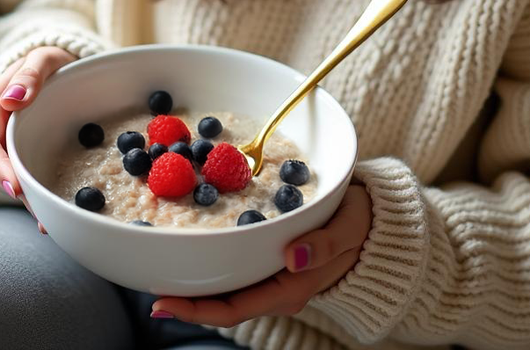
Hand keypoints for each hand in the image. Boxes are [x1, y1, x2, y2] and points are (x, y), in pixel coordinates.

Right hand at [0, 45, 77, 232]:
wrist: (62, 61)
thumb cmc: (51, 58)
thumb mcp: (44, 57)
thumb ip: (31, 74)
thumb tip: (11, 99)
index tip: (15, 185)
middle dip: (12, 188)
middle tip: (38, 207)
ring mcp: (12, 141)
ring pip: (9, 175)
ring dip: (25, 196)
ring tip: (48, 216)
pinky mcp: (28, 150)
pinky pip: (27, 173)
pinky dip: (36, 193)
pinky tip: (51, 211)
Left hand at [150, 183, 372, 326]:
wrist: (380, 220)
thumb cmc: (364, 223)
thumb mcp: (349, 229)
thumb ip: (324, 244)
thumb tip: (291, 257)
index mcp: (293, 286)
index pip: (235, 309)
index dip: (196, 309)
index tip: (161, 303)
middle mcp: (280, 286)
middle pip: (225, 302)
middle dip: (187, 298)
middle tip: (149, 285)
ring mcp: (278, 275)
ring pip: (231, 287)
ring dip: (198, 282)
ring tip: (164, 269)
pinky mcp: (279, 258)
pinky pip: (242, 268)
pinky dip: (217, 262)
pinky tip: (199, 248)